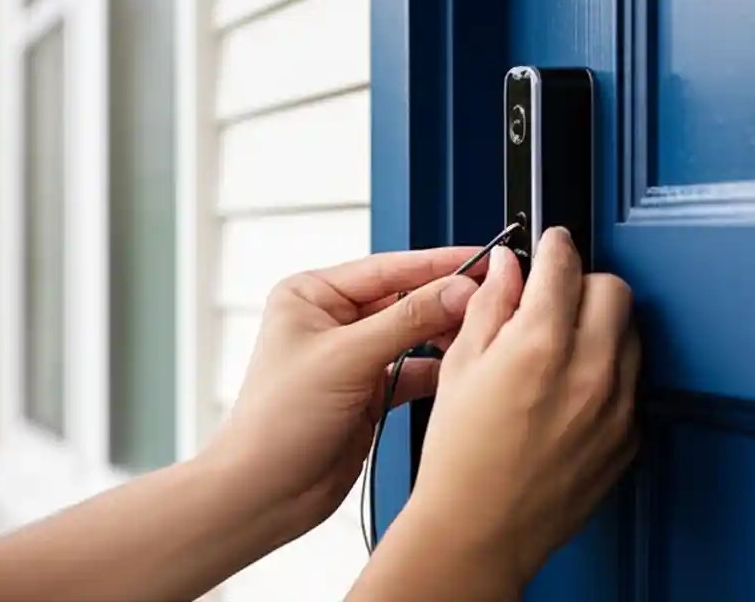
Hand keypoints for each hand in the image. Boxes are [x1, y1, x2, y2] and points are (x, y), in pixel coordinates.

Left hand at [206, 247, 485, 539]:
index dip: (435, 265)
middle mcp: (331, 321)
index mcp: (311, 295)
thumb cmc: (276, 422)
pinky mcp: (368, 392)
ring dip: (444, 335)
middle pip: (403, 298)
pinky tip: (461, 368)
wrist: (266, 493)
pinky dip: (437, 370)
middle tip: (489, 300)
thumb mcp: (345, 358)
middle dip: (445, 300)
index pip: (386, 268)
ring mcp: (352, 357)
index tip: (479, 261)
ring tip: (480, 332)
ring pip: (412, 334)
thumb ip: (407, 320)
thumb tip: (455, 289)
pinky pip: (414, 370)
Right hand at [395, 229, 639, 589]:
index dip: (553, 245)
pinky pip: (632, 383)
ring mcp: (616, 406)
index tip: (550, 243)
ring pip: (631, 333)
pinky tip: (574, 390)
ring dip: (601, 326)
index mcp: (539, 345)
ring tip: (562, 349)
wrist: (480, 530)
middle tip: (556, 298)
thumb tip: (507, 270)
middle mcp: (588, 370)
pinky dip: (609, 374)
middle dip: (584, 283)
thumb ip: (489, 307)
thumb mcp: (460, 368)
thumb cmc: (461, 460)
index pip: (564, 263)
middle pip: (614, 289)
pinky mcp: (629, 437)